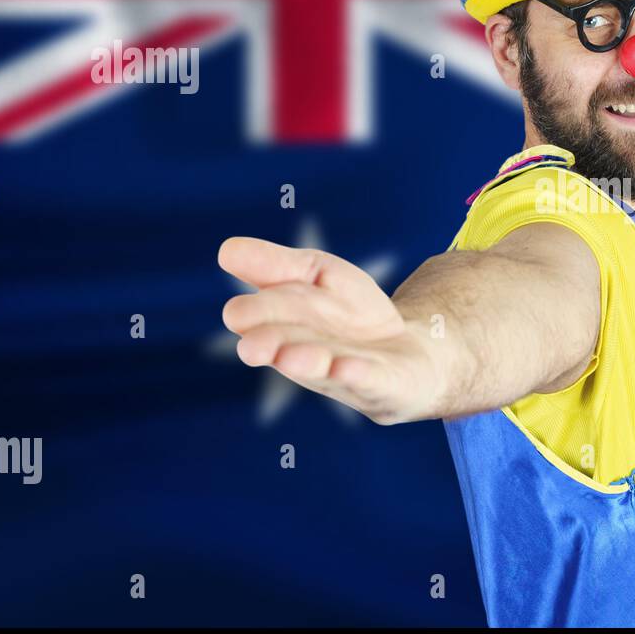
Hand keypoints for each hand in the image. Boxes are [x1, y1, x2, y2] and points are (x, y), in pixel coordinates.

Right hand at [218, 236, 442, 424]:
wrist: (409, 351)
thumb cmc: (351, 313)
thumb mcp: (319, 275)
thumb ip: (276, 265)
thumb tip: (226, 250)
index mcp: (280, 325)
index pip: (254, 315)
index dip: (256, 308)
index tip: (244, 307)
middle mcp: (304, 354)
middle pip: (279, 345)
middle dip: (269, 341)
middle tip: (253, 346)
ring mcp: (341, 371)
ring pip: (317, 368)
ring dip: (306, 361)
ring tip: (297, 357)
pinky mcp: (379, 383)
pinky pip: (364, 380)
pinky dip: (355, 373)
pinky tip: (347, 366)